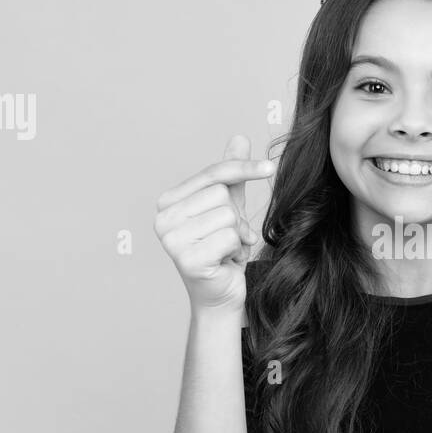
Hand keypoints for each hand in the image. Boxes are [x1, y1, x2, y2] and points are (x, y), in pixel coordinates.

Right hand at [153, 135, 274, 312]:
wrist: (220, 295)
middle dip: (236, 218)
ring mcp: (171, 240)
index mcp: (168, 202)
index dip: (244, 168)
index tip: (269, 167)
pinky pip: (230, 238)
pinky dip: (236, 251)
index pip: (214, 174)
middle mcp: (162, 218)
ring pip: (228, 216)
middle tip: (228, 238)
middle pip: (223, 196)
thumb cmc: (222, 250)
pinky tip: (225, 263)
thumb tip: (239, 137)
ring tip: (225, 250)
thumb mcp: (229, 207)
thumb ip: (230, 175)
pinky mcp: (187, 260)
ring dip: (237, 236)